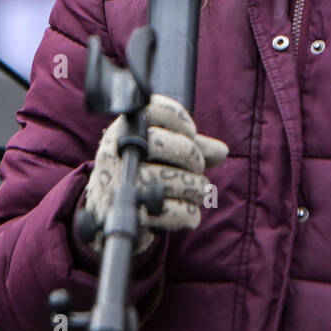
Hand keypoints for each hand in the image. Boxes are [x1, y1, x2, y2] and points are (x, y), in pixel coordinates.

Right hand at [83, 93, 228, 254]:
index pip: (153, 110)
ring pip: (169, 179)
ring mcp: (118, 185)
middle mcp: (115, 153)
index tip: (191, 133)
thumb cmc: (142, 176)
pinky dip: (188, 214)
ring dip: (196, 188)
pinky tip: (190, 213)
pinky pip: (170, 211)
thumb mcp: (161, 155)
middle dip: (192, 157)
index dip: (179, 120)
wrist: (108, 220)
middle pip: (162, 143)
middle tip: (198, 168)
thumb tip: (221, 151)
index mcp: (124, 131)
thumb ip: (190, 147)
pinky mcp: (127, 214)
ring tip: (200, 192)